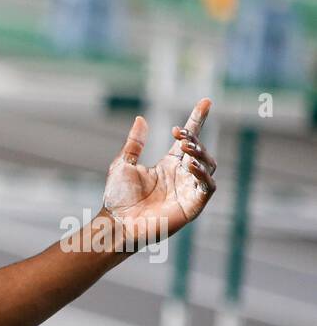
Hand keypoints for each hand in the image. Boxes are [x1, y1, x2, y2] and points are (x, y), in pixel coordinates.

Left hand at [101, 98, 216, 251]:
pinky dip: (203, 174)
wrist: (117, 224)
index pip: (188, 139)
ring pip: (208, 165)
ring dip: (200, 153)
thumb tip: (140, 118)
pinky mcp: (193, 205)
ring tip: (185, 147)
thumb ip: (134, 143)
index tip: (206, 101)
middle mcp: (181, 176)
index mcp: (168, 165)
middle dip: (194, 139)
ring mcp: (188, 190)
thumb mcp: (123, 165)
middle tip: (180, 134)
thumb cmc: (118, 199)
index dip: (197, 120)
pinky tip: (190, 165)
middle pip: (200, 150)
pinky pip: (207, 186)